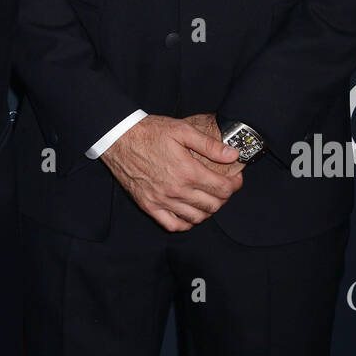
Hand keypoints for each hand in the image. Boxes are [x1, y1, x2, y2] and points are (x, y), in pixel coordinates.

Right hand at [101, 114, 243, 232]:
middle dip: (224, 197)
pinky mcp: (149, 206)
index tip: (236, 179)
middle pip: (213, 205)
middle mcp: (176, 190)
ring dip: (208, 210)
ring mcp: (162, 201)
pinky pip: (173, 225)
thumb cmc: (150, 132)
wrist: (119, 138)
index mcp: (187, 171)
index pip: (222, 189)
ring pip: (196, 218)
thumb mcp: (182, 130)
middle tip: (223, 187)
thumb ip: (209, 145)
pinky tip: (189, 212)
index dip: (235, 185)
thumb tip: (232, 155)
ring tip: (208, 198)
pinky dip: (186, 223)